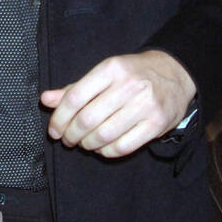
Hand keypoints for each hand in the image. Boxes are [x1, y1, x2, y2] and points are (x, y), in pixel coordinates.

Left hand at [40, 51, 196, 158]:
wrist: (175, 72)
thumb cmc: (133, 74)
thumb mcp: (104, 73)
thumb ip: (74, 89)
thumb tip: (45, 100)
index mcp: (111, 69)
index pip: (75, 97)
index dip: (59, 118)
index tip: (54, 130)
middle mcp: (129, 85)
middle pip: (87, 119)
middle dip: (71, 135)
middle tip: (68, 139)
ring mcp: (145, 106)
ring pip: (104, 135)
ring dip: (87, 144)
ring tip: (85, 143)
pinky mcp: (157, 124)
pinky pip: (123, 146)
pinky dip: (107, 152)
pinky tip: (103, 147)